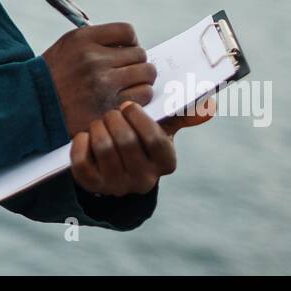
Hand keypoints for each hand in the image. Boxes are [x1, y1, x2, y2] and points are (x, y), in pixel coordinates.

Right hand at [41, 22, 157, 136]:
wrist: (33, 104)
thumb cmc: (54, 73)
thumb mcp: (69, 44)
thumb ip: (99, 40)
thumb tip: (132, 46)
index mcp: (84, 40)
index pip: (127, 31)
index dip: (130, 41)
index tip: (125, 50)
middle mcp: (95, 60)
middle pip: (140, 54)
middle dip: (136, 62)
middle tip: (126, 70)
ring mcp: (103, 85)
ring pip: (146, 74)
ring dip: (141, 79)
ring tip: (128, 84)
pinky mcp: (108, 107)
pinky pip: (142, 96)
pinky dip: (139, 96)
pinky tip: (126, 98)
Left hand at [69, 97, 215, 196]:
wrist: (115, 166)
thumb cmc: (141, 138)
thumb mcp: (162, 126)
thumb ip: (182, 114)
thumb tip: (209, 105)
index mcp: (165, 163)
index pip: (156, 140)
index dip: (139, 119)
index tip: (128, 105)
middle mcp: (144, 180)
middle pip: (126, 142)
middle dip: (115, 119)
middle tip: (112, 111)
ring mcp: (117, 185)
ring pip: (104, 148)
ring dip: (99, 127)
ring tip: (100, 121)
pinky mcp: (92, 186)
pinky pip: (81, 160)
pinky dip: (80, 142)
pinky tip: (85, 135)